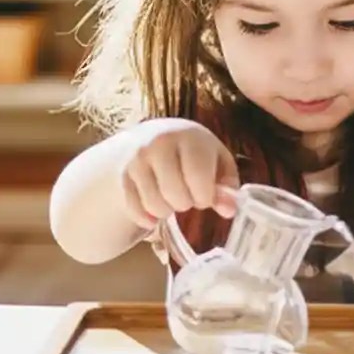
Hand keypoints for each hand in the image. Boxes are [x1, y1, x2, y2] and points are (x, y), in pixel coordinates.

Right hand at [120, 119, 239, 230]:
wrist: (158, 135)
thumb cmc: (196, 152)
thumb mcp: (219, 160)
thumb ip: (228, 185)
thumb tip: (229, 210)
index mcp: (189, 138)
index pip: (198, 179)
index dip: (205, 196)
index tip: (206, 193)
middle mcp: (160, 145)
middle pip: (176, 196)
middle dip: (187, 203)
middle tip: (189, 193)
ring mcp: (138, 160)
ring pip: (155, 206)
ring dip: (168, 210)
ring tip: (173, 196)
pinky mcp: (124, 175)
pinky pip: (135, 210)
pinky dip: (147, 218)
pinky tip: (156, 210)